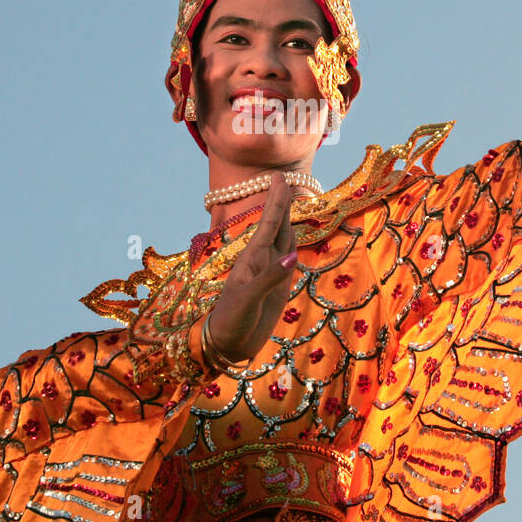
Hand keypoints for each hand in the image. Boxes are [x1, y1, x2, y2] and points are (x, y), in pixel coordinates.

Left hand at [204, 174, 298, 364]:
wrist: (228, 344)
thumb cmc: (231, 319)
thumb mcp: (248, 298)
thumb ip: (270, 278)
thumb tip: (293, 257)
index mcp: (252, 259)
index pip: (268, 223)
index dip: (276, 201)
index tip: (279, 178)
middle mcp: (262, 261)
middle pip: (275, 226)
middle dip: (281, 203)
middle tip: (284, 179)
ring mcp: (270, 274)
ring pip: (282, 240)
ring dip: (286, 220)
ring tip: (289, 201)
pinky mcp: (278, 289)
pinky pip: (288, 262)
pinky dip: (292, 246)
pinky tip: (292, 238)